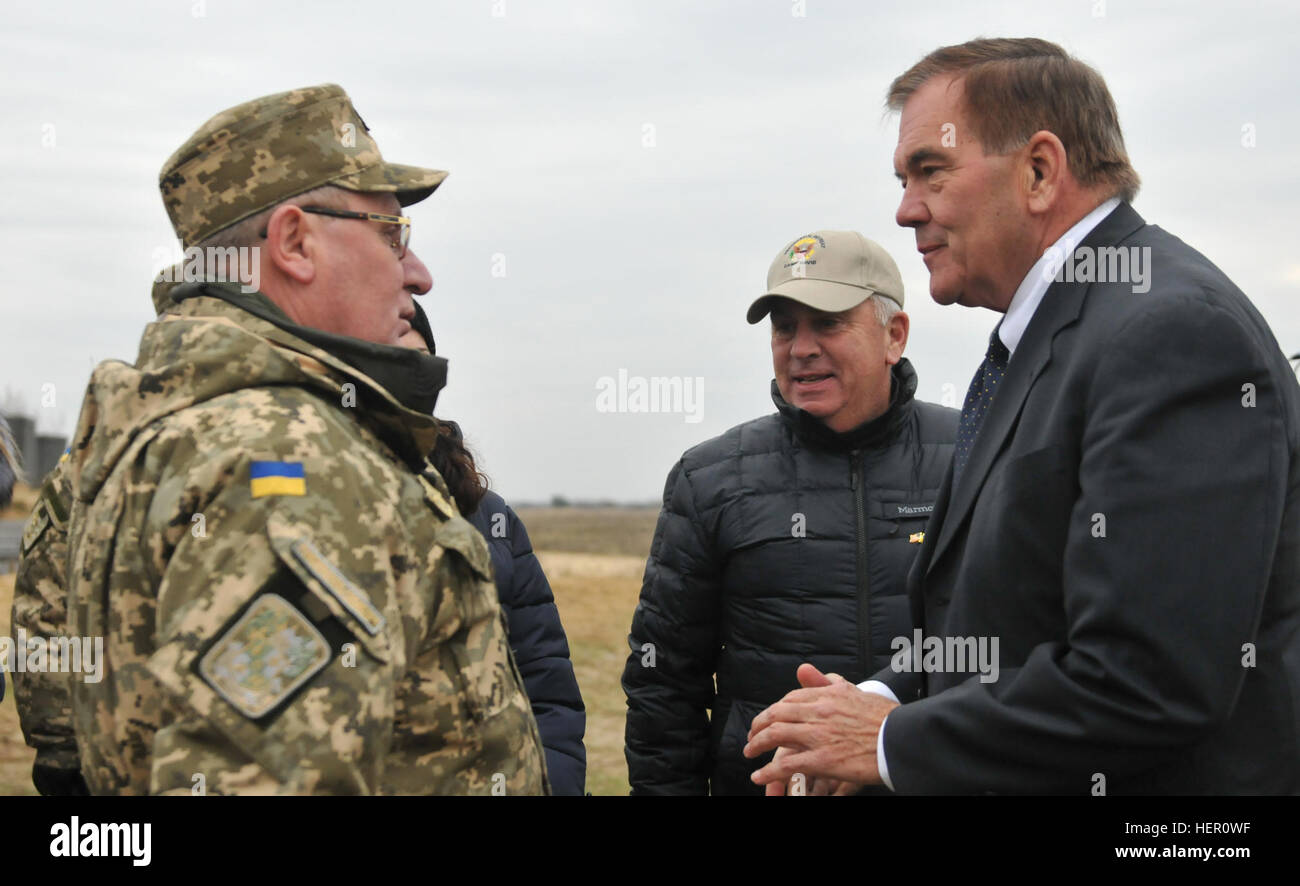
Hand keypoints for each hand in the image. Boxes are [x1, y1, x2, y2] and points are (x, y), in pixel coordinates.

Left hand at [745, 663, 897, 789]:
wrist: (903, 739)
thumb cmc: (885, 718)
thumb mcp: (856, 692)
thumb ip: (829, 682)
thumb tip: (804, 669)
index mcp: (828, 694)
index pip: (790, 699)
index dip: (774, 710)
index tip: (768, 718)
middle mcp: (819, 711)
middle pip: (777, 714)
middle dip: (758, 725)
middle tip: (752, 736)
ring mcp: (819, 735)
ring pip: (776, 736)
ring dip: (757, 745)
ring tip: (750, 753)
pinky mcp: (822, 760)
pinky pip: (786, 765)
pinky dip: (768, 772)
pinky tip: (759, 776)